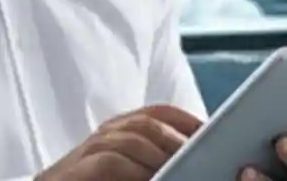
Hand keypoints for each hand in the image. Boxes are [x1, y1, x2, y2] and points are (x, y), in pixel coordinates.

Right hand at [35, 104, 202, 180]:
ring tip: (187, 168)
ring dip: (162, 155)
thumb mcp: (130, 170)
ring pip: (133, 138)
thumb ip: (154, 162)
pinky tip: (154, 179)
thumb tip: (194, 159)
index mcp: (120, 131)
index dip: (186, 119)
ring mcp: (88, 151)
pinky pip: (111, 162)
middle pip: (148, 122)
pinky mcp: (75, 171)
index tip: (212, 132)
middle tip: (205, 155)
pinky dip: (136, 171)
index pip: (158, 112)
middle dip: (179, 139)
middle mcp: (105, 134)